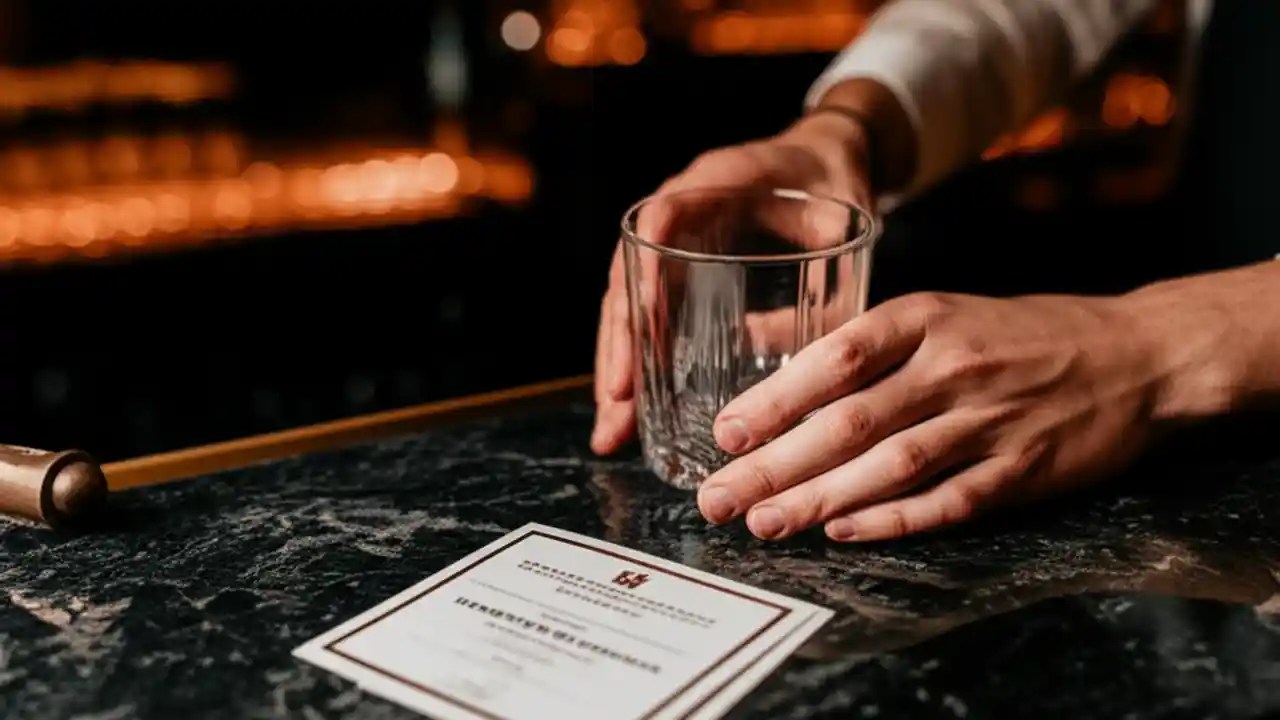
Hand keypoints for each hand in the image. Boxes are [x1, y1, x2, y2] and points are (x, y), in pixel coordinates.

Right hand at [591, 112, 873, 454]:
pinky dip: (637, 358)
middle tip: (615, 407)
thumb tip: (814, 363)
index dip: (647, 271)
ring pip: (628, 302)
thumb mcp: (848, 220)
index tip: (644, 327)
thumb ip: (835, 276)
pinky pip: (647, 311)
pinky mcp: (677, 266)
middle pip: (629, 275)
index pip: (663, 218)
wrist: (827, 151)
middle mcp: (680, 207)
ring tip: (611, 427)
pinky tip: (630, 408)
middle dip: (619, 344)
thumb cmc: (839, 179)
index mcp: (717, 180)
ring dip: (618, 363)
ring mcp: (672, 239)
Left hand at [694, 290, 1201, 541]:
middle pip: (851, 421)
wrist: (1137, 355)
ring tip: (766, 522)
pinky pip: (949, 500)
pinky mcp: (1023, 470)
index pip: (836, 358)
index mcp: (927, 319)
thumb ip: (856, 336)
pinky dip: (895, 518)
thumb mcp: (940, 311)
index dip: (777, 398)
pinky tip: (845, 531)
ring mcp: (991, 421)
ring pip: (892, 465)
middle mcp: (953, 367)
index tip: (726, 433)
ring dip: (822, 498)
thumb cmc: (1021, 334)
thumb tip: (762, 342)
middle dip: (776, 464)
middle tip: (719, 496)